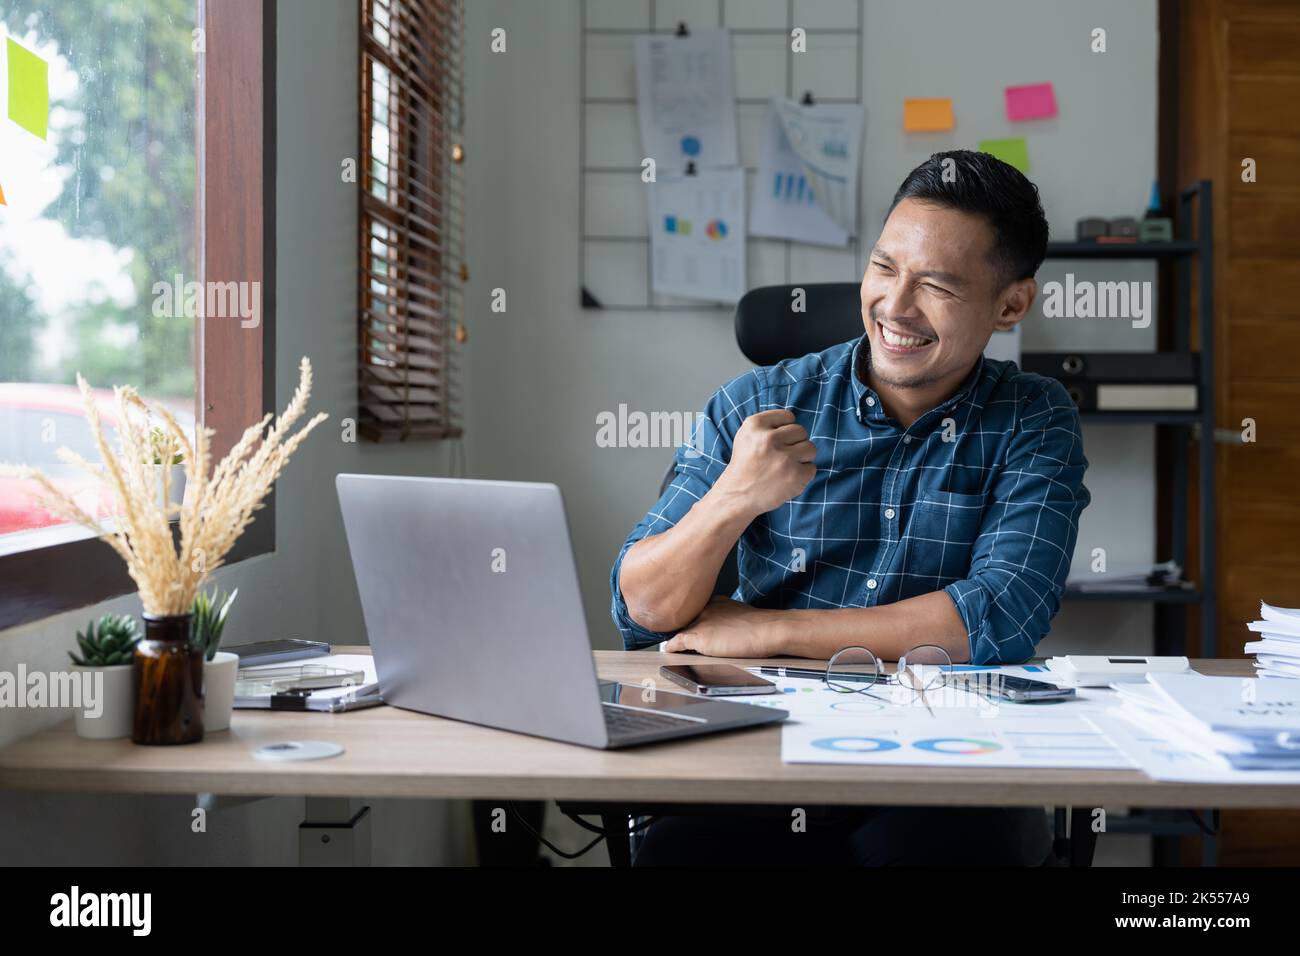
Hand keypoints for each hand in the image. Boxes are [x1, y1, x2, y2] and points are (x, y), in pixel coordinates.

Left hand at [664, 596, 787, 657]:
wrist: (769, 629)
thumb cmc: (762, 626)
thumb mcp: (740, 616)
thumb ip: (726, 620)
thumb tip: (723, 632)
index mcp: (715, 602)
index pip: (694, 611)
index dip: (688, 621)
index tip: (683, 626)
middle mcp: (704, 609)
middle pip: (684, 620)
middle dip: (678, 628)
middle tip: (669, 636)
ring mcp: (700, 622)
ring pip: (678, 630)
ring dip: (673, 638)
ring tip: (667, 645)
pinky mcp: (699, 637)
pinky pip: (676, 643)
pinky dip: (671, 647)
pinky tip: (668, 651)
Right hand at [713, 409, 815, 514]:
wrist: (737, 496)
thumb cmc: (745, 465)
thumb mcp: (746, 435)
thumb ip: (768, 424)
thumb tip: (795, 421)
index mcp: (755, 425)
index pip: (788, 416)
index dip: (785, 430)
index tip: (776, 442)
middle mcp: (769, 438)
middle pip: (801, 431)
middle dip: (794, 444)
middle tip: (780, 457)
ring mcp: (784, 457)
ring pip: (811, 448)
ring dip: (802, 458)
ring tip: (786, 467)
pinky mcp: (795, 475)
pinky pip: (812, 468)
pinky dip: (802, 475)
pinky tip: (787, 478)